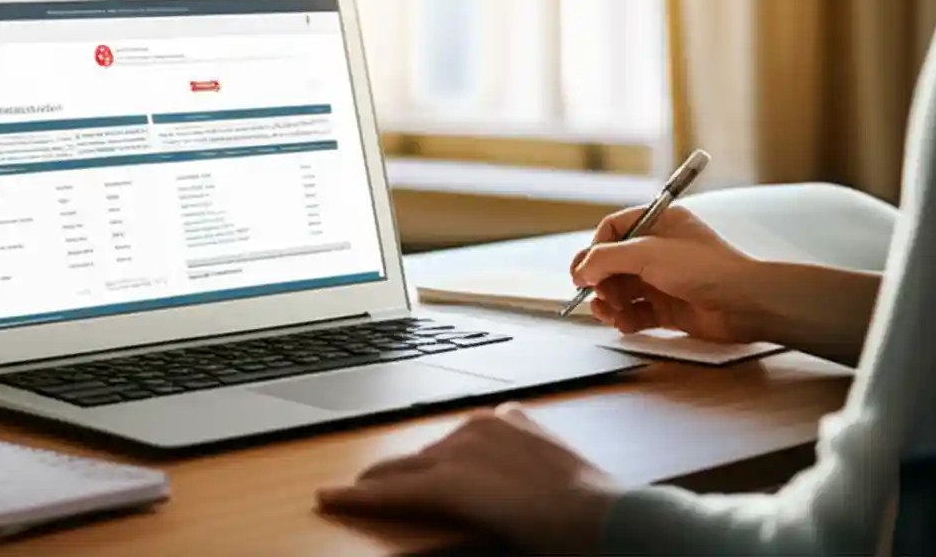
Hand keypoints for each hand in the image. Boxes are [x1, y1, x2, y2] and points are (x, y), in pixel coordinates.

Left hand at [315, 403, 618, 552]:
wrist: (604, 518)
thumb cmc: (590, 505)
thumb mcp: (551, 471)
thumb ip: (520, 464)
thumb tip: (508, 481)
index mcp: (504, 418)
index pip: (450, 441)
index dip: (425, 461)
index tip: (409, 469)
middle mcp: (478, 425)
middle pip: (422, 455)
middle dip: (395, 474)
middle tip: (364, 487)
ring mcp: (461, 450)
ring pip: (402, 470)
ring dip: (375, 485)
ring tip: (343, 495)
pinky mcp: (448, 481)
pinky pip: (392, 491)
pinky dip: (358, 498)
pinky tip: (332, 499)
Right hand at [570, 205, 765, 342]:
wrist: (744, 303)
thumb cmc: (706, 268)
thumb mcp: (647, 253)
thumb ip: (606, 259)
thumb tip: (580, 270)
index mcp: (659, 223)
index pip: (613, 229)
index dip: (595, 249)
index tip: (585, 269)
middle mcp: (660, 249)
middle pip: (613, 263)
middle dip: (600, 279)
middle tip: (593, 293)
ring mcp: (664, 279)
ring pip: (623, 290)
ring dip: (609, 302)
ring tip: (607, 312)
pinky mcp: (670, 307)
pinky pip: (637, 312)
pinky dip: (626, 319)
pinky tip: (623, 323)